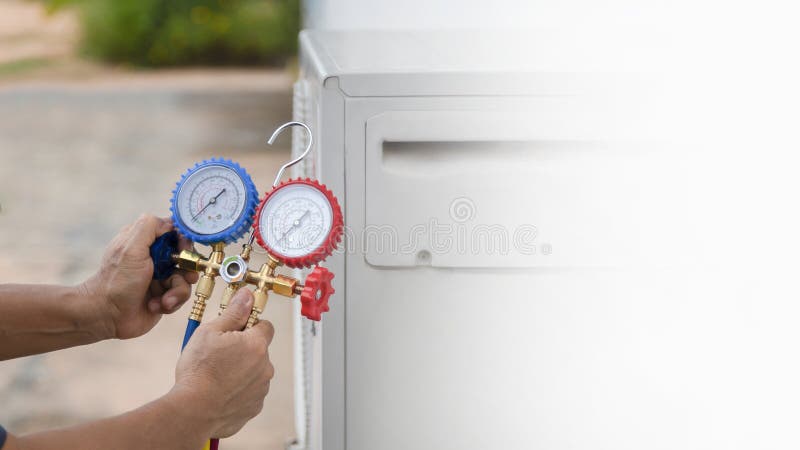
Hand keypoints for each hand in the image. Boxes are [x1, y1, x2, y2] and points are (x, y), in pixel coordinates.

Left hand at [83, 214, 197, 339]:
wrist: (107, 317)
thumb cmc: (116, 282)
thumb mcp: (131, 248)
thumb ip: (149, 226)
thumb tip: (170, 223)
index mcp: (144, 242)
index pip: (173, 232)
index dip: (183, 240)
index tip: (184, 250)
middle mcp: (154, 258)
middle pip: (185, 256)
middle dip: (187, 268)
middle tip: (187, 276)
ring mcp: (160, 278)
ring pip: (185, 278)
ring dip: (177, 290)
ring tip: (165, 300)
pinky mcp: (164, 296)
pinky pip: (181, 296)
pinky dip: (171, 302)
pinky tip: (155, 306)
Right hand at [171, 289, 274, 438]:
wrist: (193, 412)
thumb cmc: (198, 372)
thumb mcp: (210, 332)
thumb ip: (233, 313)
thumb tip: (246, 296)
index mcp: (256, 345)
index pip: (265, 325)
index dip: (249, 324)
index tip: (235, 329)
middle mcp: (264, 367)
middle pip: (258, 349)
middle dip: (243, 349)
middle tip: (219, 354)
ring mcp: (261, 389)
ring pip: (254, 371)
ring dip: (241, 370)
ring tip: (216, 375)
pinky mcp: (254, 407)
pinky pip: (249, 392)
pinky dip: (238, 390)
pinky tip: (219, 391)